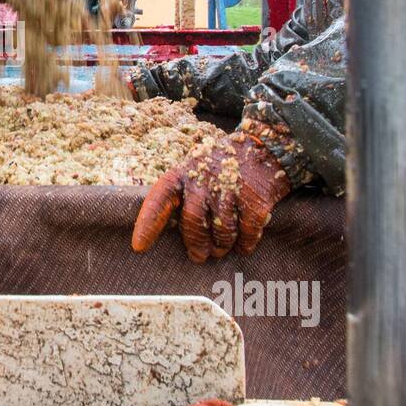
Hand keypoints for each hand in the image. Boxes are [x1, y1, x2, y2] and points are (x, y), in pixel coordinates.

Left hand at [132, 131, 291, 261]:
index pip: (159, 199)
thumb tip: (174, 232)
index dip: (148, 223)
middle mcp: (204, 180)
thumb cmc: (223, 168)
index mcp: (184, 174)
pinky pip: (247, 231)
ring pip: (221, 230)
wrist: (266, 148)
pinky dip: (245, 243)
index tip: (139, 246)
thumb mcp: (197, 173)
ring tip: (221, 249)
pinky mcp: (255, 199)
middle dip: (195, 244)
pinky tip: (244, 245)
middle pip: (193, 222)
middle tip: (199, 257)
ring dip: (221, 245)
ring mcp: (230, 188)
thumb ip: (184, 197)